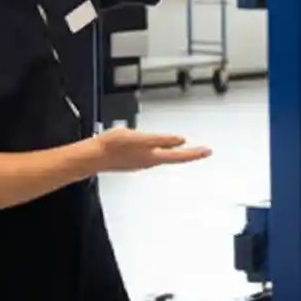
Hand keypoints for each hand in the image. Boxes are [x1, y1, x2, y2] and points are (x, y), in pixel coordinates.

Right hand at [93, 128, 211, 172]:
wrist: (93, 156)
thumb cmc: (114, 146)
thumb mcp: (141, 138)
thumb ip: (162, 140)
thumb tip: (180, 140)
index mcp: (154, 156)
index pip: (180, 156)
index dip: (195, 153)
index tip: (207, 151)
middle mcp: (150, 161)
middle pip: (174, 158)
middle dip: (189, 154)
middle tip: (202, 150)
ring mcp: (140, 162)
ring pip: (163, 157)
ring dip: (175, 153)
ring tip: (183, 148)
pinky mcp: (132, 160)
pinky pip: (151, 156)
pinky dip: (160, 151)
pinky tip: (157, 148)